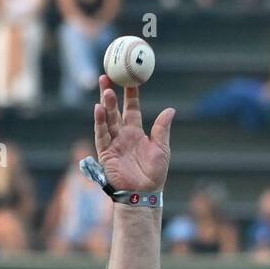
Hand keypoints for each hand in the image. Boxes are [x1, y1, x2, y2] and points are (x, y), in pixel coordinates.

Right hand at [94, 74, 174, 192]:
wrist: (143, 193)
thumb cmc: (154, 174)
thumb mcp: (162, 148)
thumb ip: (162, 129)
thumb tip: (171, 110)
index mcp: (136, 132)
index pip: (131, 108)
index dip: (130, 94)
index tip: (130, 78)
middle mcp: (122, 135)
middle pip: (115, 109)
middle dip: (110, 93)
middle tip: (107, 75)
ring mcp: (113, 143)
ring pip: (107, 119)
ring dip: (105, 104)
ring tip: (105, 89)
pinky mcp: (106, 153)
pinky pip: (101, 135)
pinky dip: (99, 122)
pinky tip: (98, 109)